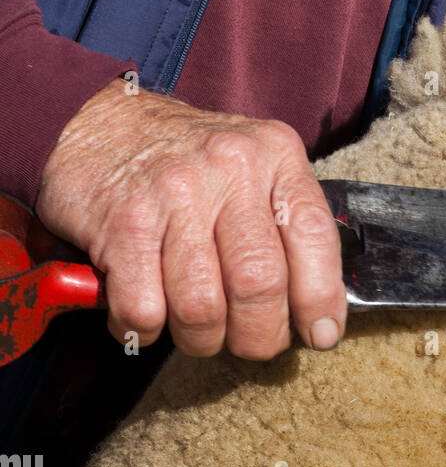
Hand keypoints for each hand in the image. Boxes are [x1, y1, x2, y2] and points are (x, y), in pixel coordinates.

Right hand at [34, 78, 345, 358]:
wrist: (103, 124)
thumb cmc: (189, 160)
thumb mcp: (253, 165)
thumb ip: (286, 221)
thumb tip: (319, 308)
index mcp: (274, 154)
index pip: (314, 234)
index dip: (321, 297)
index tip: (320, 334)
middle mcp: (230, 167)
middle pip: (260, 283)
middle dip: (259, 336)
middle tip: (250, 342)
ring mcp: (175, 194)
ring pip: (202, 308)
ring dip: (201, 339)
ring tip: (197, 327)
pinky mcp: (124, 223)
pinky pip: (145, 310)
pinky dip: (148, 330)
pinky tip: (148, 311)